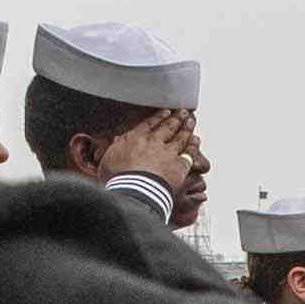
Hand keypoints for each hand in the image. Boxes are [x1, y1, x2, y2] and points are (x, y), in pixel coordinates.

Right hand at [91, 110, 205, 211]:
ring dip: (187, 128)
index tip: (166, 112)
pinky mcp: (179, 167)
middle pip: (168, 127)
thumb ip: (116, 147)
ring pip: (180, 137)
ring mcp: (168, 154)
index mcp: (136, 139)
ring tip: (191, 121)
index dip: (159, 117)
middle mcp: (154, 143)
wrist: (134, 192)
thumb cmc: (118, 179)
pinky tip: (196, 141)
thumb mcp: (108, 160)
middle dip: (176, 118)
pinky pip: (189, 153)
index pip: (149, 124)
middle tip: (183, 112)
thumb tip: (118, 140)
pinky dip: (193, 146)